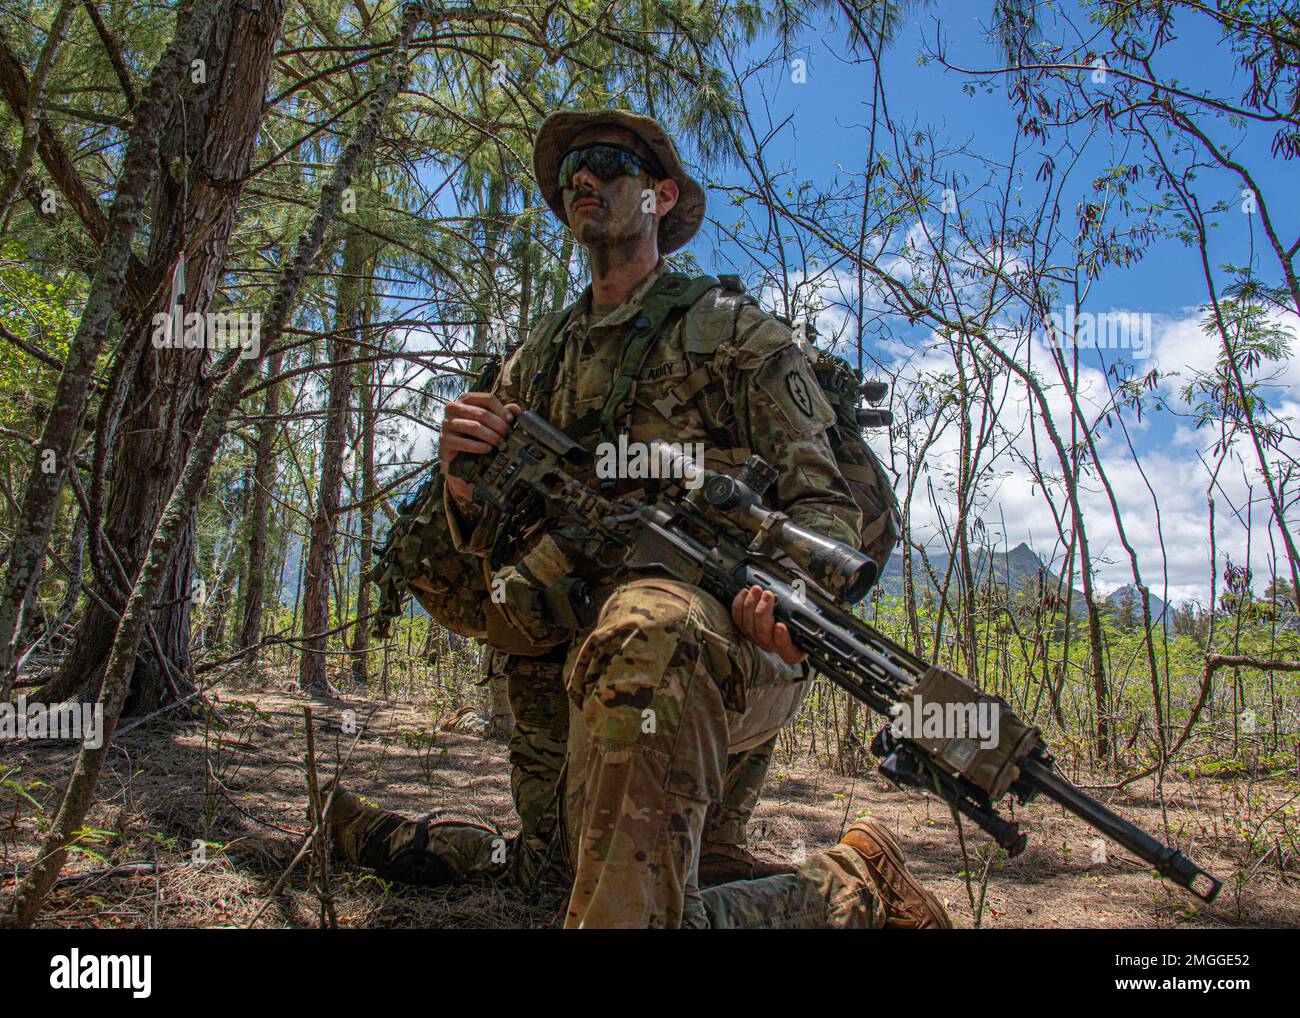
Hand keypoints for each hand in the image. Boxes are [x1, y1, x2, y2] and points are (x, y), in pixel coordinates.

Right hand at [440, 392, 521, 508]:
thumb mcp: (490, 422)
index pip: (487, 398)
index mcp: (466, 399)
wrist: (459, 457)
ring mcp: (447, 423)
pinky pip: (464, 442)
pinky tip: (487, 449)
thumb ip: (502, 414)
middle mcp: (454, 408)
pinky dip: (478, 446)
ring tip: (500, 443)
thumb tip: (516, 409)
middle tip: (508, 435)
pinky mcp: (445, 440)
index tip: (511, 421)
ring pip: (474, 426)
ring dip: (491, 436)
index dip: (502, 410)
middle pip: (482, 413)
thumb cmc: (475, 435)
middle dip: (498, 425)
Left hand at [731, 585, 804, 664]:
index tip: (781, 626)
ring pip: (749, 626)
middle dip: (763, 612)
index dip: (782, 639)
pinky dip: (740, 605)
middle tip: (768, 595)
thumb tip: (805, 597)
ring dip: (751, 605)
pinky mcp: (746, 630)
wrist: (789, 624)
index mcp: (793, 651)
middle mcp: (773, 647)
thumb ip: (808, 616)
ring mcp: (758, 639)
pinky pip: (738, 620)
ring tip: (757, 590)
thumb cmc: (800, 623)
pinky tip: (745, 593)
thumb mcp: (809, 621)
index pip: (788, 651)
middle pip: (764, 635)